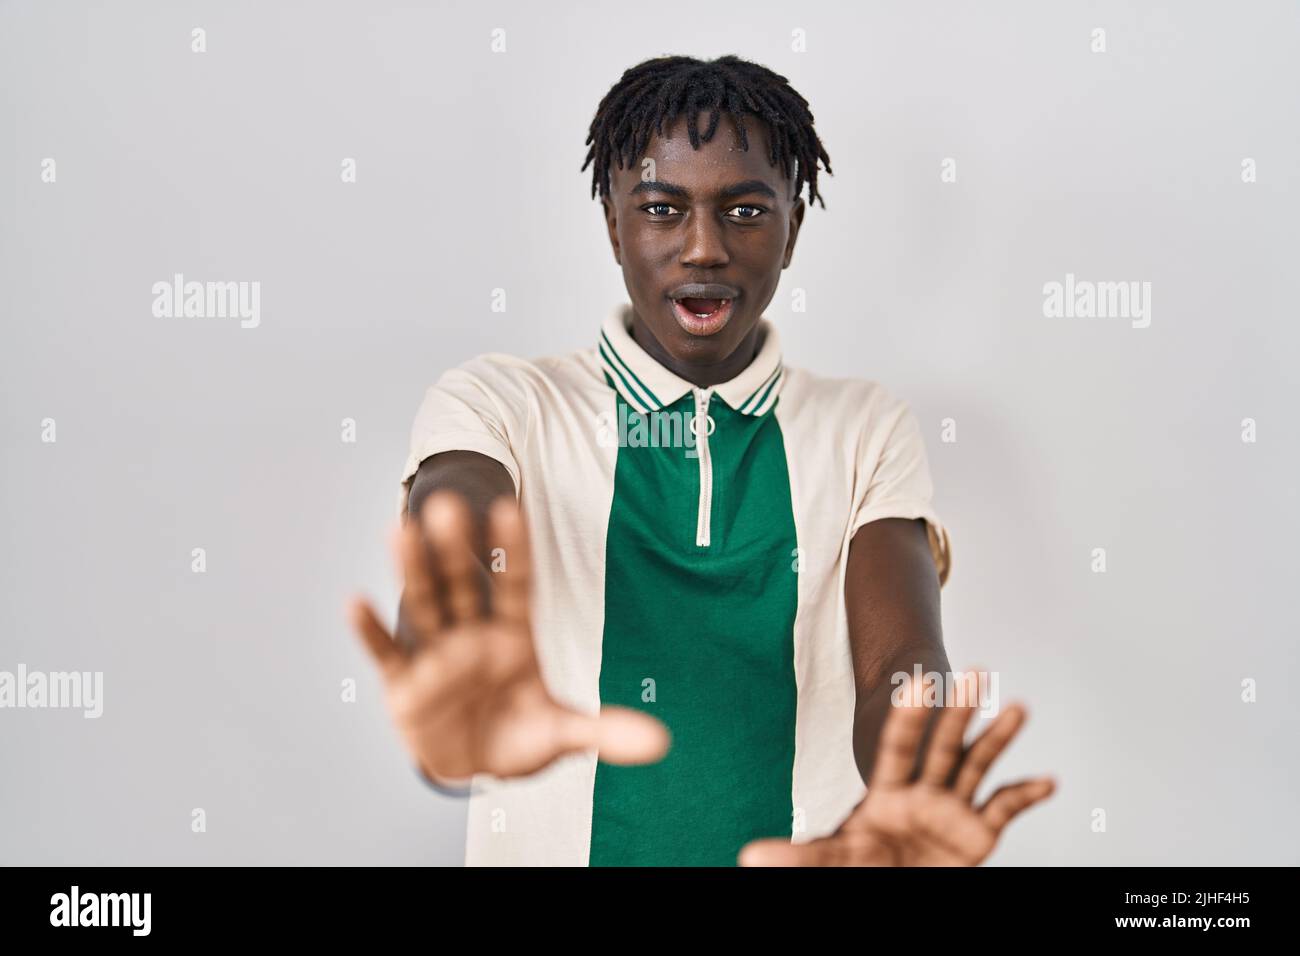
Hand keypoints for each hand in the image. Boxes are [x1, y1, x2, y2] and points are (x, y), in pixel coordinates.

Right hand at [349, 491, 669, 784]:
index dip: (512, 550)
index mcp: (513, 636)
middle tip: (447, 505)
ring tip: (399, 530)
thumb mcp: (563, 734)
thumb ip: (605, 732)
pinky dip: (372, 632)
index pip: (515, 584)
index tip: (511, 508)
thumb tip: (661, 743)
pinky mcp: (406, 686)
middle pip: (464, 585)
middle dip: (454, 550)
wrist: (475, 767)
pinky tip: (356, 601)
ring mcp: (437, 657)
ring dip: (412, 571)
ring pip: (425, 606)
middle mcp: (472, 636)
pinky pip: (388, 654)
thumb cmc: (519, 736)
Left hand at [739, 672, 1054, 865]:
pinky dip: (1026, 794)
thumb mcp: (832, 859)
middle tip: (977, 672)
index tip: (919, 681)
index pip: (898, 747)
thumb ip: (799, 858)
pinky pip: (1004, 809)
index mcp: (886, 791)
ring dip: (997, 738)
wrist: (891, 876)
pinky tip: (1048, 780)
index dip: (909, 716)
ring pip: (977, 766)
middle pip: (942, 745)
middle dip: (959, 711)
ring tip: (1019, 706)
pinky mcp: (978, 833)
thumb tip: (749, 858)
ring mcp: (952, 809)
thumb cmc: (861, 862)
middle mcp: (923, 791)